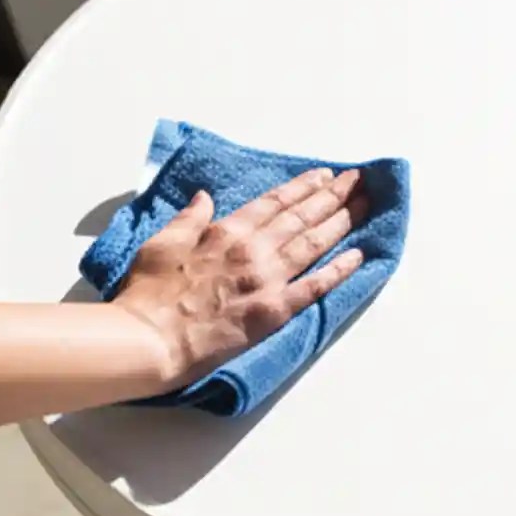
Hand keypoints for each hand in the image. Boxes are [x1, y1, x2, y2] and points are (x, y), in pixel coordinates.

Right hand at [112, 168, 368, 391]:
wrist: (151, 339)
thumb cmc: (149, 293)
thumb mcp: (161, 243)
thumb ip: (189, 218)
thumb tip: (204, 197)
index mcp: (227, 231)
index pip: (274, 202)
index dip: (304, 187)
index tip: (326, 175)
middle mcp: (254, 249)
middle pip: (302, 217)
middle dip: (334, 196)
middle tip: (359, 182)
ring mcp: (268, 279)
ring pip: (314, 244)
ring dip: (343, 222)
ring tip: (366, 206)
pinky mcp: (276, 310)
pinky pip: (316, 285)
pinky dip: (340, 269)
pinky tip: (360, 255)